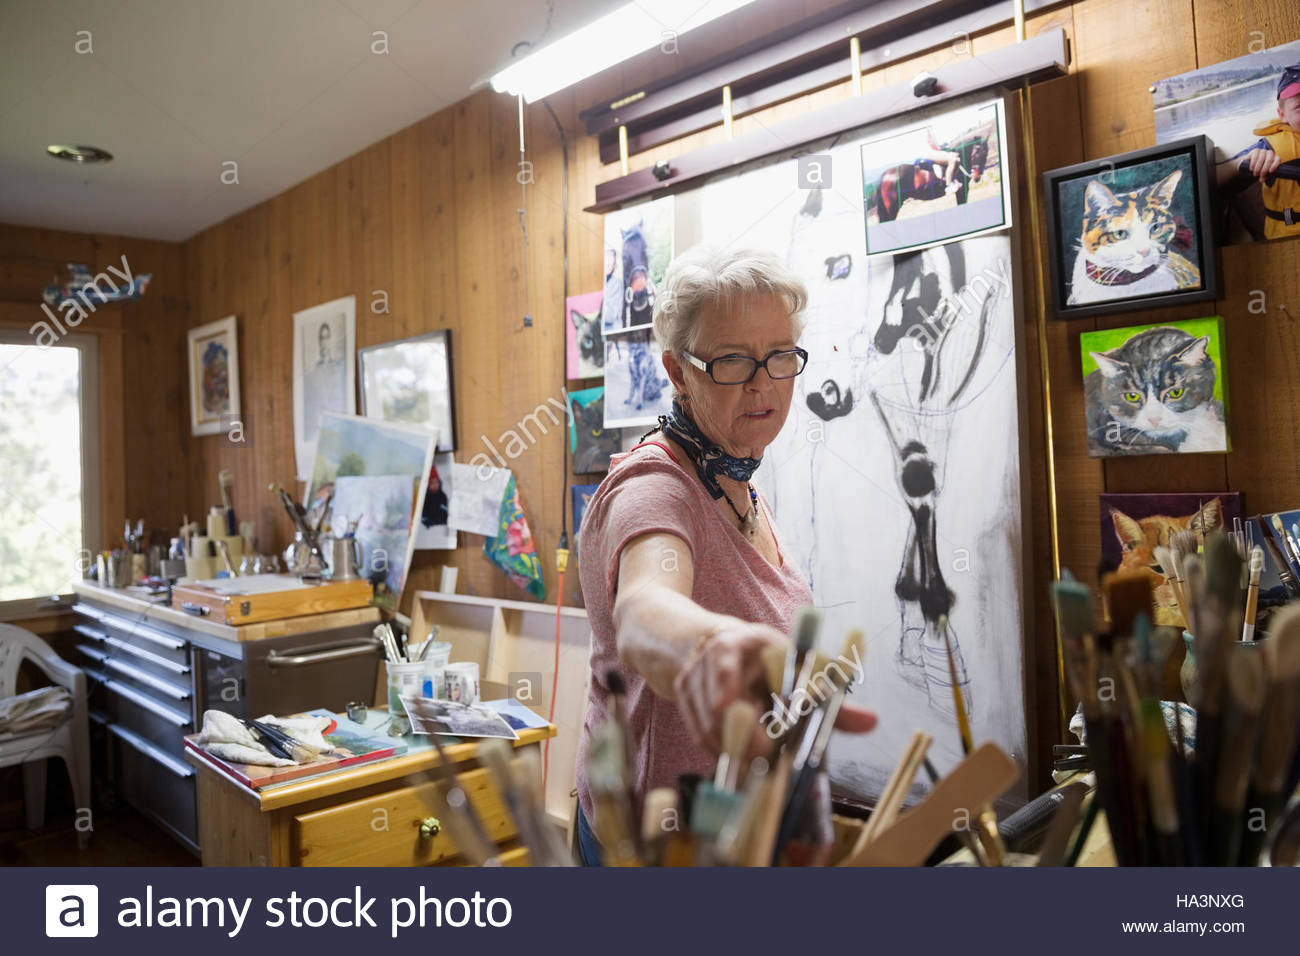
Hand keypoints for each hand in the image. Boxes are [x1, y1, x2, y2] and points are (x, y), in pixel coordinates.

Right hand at [673, 621, 877, 755]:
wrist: (710, 644)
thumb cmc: (762, 658)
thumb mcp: (796, 667)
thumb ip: (830, 698)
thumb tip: (872, 722)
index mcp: (743, 641)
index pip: (726, 660)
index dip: (727, 685)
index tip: (734, 708)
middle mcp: (711, 655)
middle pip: (719, 704)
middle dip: (743, 736)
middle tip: (765, 760)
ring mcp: (692, 676)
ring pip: (709, 725)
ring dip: (734, 747)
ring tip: (759, 760)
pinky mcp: (681, 695)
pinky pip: (700, 733)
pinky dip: (720, 749)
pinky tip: (738, 752)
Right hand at [1243, 147, 1280, 182]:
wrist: (1250, 164)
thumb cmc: (1260, 169)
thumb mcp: (1264, 174)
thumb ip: (1264, 177)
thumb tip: (1262, 180)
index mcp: (1275, 158)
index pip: (1278, 159)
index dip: (1275, 165)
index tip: (1270, 171)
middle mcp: (1270, 153)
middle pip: (1269, 159)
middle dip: (1264, 168)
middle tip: (1260, 175)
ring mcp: (1263, 151)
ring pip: (1262, 158)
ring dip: (1258, 167)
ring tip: (1255, 173)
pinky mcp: (1256, 151)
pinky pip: (1255, 156)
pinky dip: (1253, 163)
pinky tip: (1252, 168)